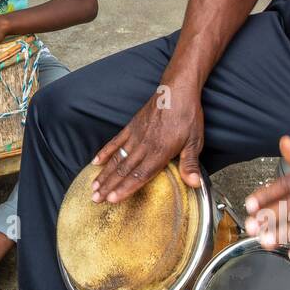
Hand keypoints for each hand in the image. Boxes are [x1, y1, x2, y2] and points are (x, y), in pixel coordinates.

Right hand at [89, 80, 204, 203]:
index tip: (112, 199)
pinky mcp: (131, 127)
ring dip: (104, 174)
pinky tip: (95, 162)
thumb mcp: (195, 141)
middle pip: (124, 170)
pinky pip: (115, 142)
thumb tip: (194, 183)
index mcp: (160, 151)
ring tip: (93, 187)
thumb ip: (190, 164)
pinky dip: (105, 152)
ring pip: (117, 158)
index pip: (140, 174)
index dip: (126, 188)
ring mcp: (135, 136)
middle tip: (95, 199)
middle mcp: (145, 145)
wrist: (177, 91)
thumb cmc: (187, 116)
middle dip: (109, 186)